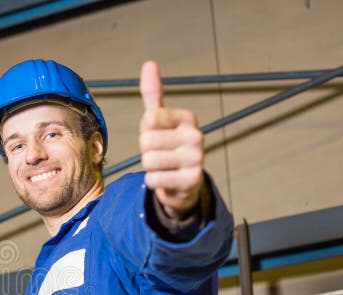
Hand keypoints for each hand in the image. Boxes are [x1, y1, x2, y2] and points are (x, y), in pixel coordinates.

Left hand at [139, 60, 204, 217]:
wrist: (184, 182)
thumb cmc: (168, 146)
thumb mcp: (160, 120)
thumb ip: (153, 94)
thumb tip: (149, 64)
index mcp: (188, 118)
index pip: (148, 120)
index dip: (145, 131)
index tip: (157, 135)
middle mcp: (196, 136)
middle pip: (147, 142)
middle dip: (146, 151)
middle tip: (160, 154)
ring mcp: (197, 159)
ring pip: (149, 162)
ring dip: (150, 168)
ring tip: (164, 167)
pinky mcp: (192, 180)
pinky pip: (154, 179)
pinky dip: (155, 182)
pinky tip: (167, 180)